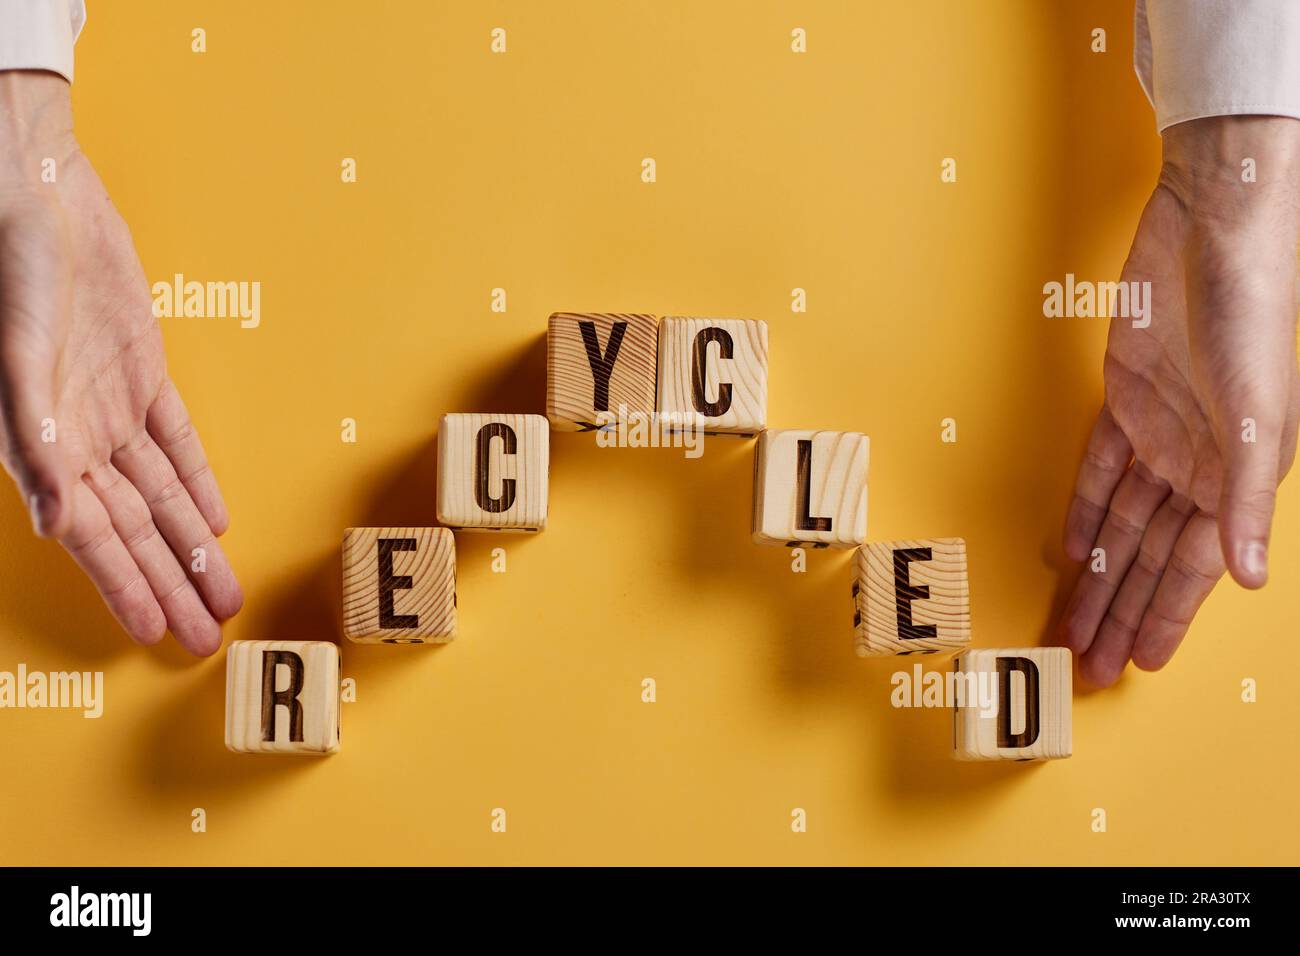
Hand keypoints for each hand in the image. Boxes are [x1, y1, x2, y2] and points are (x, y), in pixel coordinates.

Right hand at [0, 71, 240, 655]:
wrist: (37, 198)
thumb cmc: (14, 277)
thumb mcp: (18, 367)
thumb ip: (38, 448)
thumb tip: (59, 523)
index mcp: (44, 448)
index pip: (97, 539)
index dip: (126, 587)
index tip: (156, 632)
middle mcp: (80, 439)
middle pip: (137, 530)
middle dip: (171, 584)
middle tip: (205, 634)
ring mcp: (113, 408)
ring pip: (163, 496)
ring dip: (192, 545)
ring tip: (220, 591)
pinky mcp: (142, 373)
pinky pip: (176, 442)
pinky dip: (197, 480)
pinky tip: (215, 518)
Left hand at [1061, 116, 1299, 686]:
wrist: (1217, 227)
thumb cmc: (1253, 312)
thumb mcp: (1257, 415)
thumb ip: (1247, 500)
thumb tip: (1245, 579)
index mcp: (1236, 473)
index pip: (1191, 565)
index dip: (1166, 614)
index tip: (1139, 662)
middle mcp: (1198, 462)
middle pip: (1149, 554)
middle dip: (1121, 609)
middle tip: (1089, 662)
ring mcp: (1160, 432)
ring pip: (1120, 522)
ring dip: (1097, 572)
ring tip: (1073, 622)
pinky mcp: (1125, 400)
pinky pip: (1099, 472)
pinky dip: (1084, 511)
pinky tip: (1070, 549)